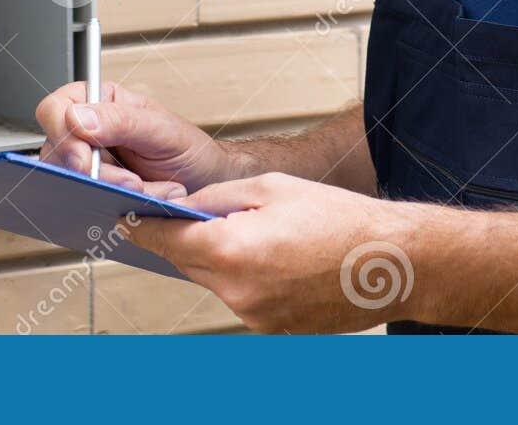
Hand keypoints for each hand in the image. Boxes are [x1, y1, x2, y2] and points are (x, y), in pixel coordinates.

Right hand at [34, 80, 242, 195]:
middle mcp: (86, 132)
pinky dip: (109, 208)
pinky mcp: (91, 193)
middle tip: (133, 183)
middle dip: (97, 174)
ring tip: (147, 192)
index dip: (63, 136)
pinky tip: (135, 206)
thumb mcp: (162, 129)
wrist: (207, 184)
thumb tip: (78, 118)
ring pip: (70, 183)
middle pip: (57, 153)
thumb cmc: (188, 150)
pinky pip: (81, 204)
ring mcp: (86, 165)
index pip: (54, 110)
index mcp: (99, 102)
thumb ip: (121, 121)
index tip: (87, 160)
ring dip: (110, 192)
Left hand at [126, 172, 419, 332]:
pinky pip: (242, 297)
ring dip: (221, 258)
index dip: (141, 225)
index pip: (164, 240)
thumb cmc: (341, 219)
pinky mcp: (272, 328)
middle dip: (187, 238)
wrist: (393, 262)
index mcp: (231, 250)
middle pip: (187, 262)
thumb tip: (183, 205)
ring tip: (259, 232)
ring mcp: (254, 316)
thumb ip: (217, 198)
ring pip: (215, 281)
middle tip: (193, 215)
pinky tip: (277, 257)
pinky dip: (246, 276)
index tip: (124, 218)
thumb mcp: (271, 187)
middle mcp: (237, 291)